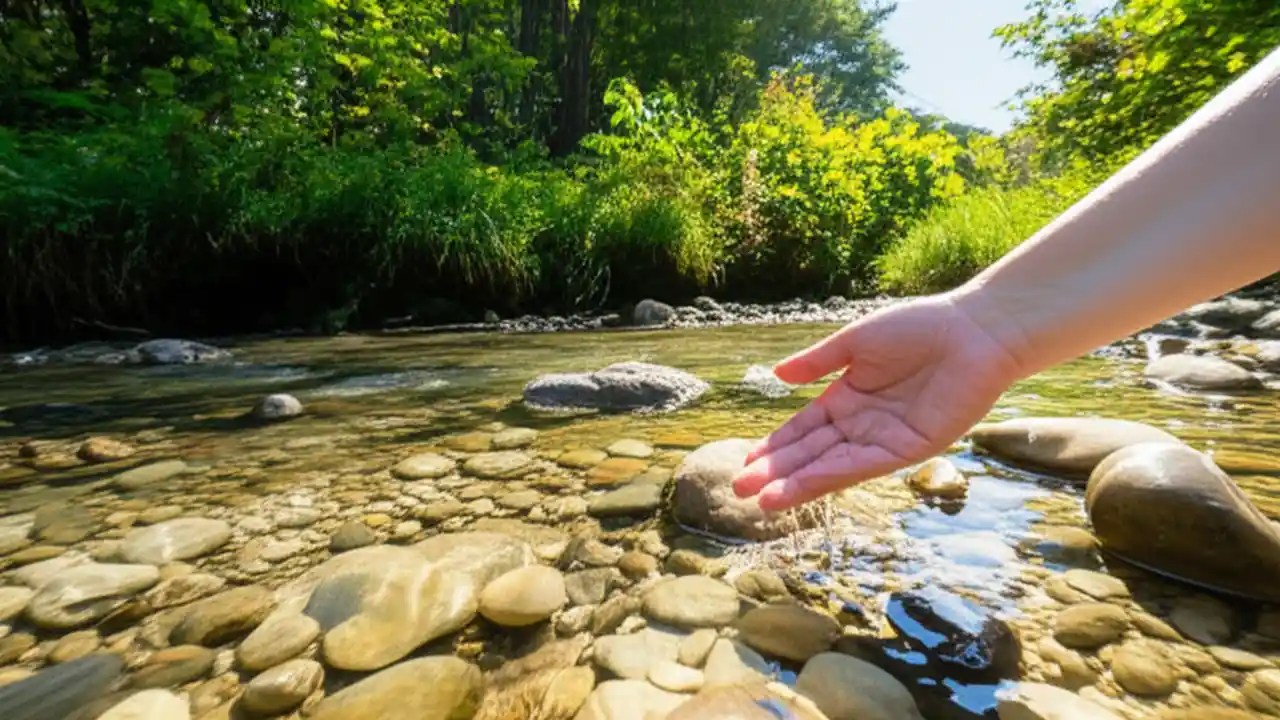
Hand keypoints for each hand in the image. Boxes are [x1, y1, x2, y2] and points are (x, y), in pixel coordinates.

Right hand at [732, 292, 1025, 510]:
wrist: (973, 332)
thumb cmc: (919, 327)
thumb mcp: (856, 342)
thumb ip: (817, 362)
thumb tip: (777, 375)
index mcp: (847, 397)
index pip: (803, 429)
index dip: (775, 446)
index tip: (746, 463)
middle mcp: (861, 424)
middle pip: (810, 453)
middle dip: (775, 472)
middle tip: (739, 490)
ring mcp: (883, 439)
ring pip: (830, 466)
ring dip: (796, 484)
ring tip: (761, 502)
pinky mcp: (907, 449)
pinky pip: (860, 466)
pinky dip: (828, 477)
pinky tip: (800, 487)